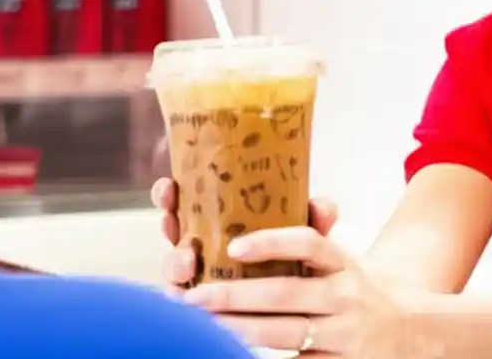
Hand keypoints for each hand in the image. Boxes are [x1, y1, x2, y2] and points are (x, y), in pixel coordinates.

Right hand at [149, 177, 339, 287]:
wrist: (307, 306)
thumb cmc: (296, 260)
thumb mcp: (306, 236)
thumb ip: (312, 221)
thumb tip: (323, 206)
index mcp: (221, 218)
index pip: (189, 198)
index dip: (173, 191)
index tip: (170, 184)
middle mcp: (203, 244)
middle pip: (174, 228)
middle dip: (168, 220)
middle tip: (172, 220)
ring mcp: (200, 276)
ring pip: (175, 267)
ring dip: (175, 262)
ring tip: (187, 263)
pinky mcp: (202, 307)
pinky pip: (184, 301)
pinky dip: (181, 297)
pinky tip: (185, 298)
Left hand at [180, 225, 423, 357]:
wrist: (411, 331)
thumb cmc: (358, 290)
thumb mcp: (344, 260)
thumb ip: (314, 238)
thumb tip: (293, 206)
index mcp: (342, 262)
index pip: (309, 243)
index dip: (272, 242)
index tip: (234, 246)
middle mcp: (345, 295)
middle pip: (286, 293)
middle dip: (235, 297)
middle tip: (194, 298)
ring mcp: (344, 334)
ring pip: (286, 334)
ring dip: (241, 331)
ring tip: (203, 328)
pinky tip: (231, 354)